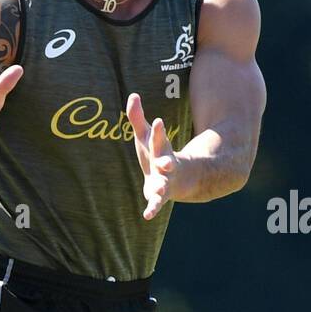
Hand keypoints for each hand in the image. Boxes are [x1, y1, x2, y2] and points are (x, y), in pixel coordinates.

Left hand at [126, 93, 185, 219]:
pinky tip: (147, 215)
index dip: (158, 131)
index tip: (158, 121)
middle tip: (165, 163)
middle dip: (166, 161)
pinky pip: (156, 203)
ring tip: (160, 189)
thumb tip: (132, 95)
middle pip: (165, 161)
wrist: (178, 178)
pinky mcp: (159, 196)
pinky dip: (152, 209)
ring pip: (164, 184)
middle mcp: (165, 165)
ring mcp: (165, 181)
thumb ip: (137, 118)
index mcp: (161, 149)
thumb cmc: (156, 154)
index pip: (159, 139)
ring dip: (162, 187)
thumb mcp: (146, 136)